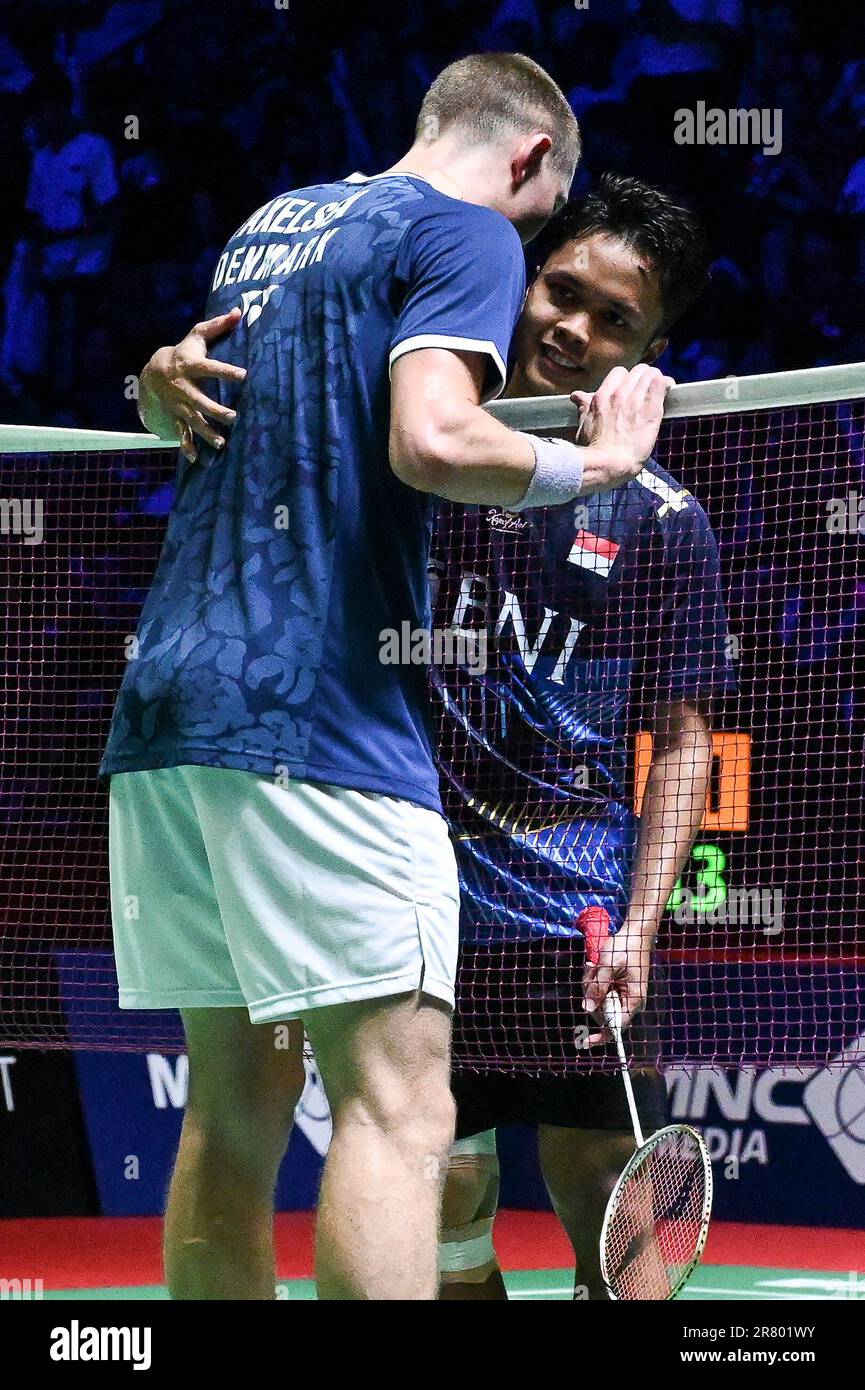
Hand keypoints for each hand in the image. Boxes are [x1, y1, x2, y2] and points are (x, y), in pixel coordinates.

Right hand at [138, 307, 246, 461]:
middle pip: (201, 401)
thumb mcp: (196, 336)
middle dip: (216, 410)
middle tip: (234, 417)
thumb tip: (240, 311)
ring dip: (206, 433)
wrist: (153, 372)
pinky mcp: (177, 417)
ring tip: (221, 444)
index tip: (244, 374)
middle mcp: (184, 388)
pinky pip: (182, 434)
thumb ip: (218, 326)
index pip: (211, 368)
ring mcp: (180, 405)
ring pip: (193, 421)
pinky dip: (187, 447)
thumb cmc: (184, 352)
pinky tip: (196, 459)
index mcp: (191, 366)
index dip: (226, 371)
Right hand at [571, 364, 673, 494]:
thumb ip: (584, 406)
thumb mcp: (584, 424)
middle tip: (647, 387)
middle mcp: (619, 394)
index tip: (631, 387)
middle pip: (637, 371)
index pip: (619, 373)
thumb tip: (576, 396)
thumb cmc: (594, 449)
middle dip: (643, 377)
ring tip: (659, 387)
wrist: (608, 463)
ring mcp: (635, 401)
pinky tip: (667, 388)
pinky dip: (666, 383)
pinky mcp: (651, 410)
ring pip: (651, 374)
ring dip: (656, 379)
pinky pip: (661, 384)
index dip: (627, 379)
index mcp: (602, 397)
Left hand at [582, 927, 651, 1046]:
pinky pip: (598, 990)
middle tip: (593, 972)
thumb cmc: (626, 947)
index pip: (617, 1026)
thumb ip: (597, 987)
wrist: (634, 932)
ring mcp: (620, 994)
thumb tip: (586, 1008)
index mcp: (632, 1000)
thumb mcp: (609, 965)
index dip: (601, 1035)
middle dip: (591, 994)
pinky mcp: (614, 987)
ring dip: (591, 983)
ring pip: (597, 999)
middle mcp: (627, 1001)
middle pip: (602, 1011)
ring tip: (595, 965)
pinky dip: (593, 978)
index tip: (585, 1042)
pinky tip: (595, 965)